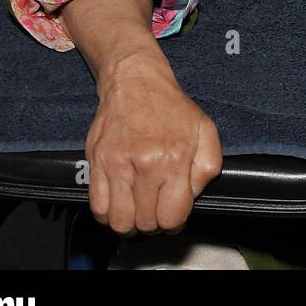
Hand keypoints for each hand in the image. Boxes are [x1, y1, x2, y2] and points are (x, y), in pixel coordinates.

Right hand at [86, 50, 222, 235]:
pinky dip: (108, 214)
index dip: (175, 223)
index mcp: (175, 159)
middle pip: (145, 222)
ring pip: (119, 221)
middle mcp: (145, 164)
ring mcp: (117, 164)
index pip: (172, 216)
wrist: (136, 82)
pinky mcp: (96, 162)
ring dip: (130, 223)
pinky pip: (97, 207)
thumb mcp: (206, 130)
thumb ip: (208, 166)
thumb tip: (193, 195)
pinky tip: (120, 203)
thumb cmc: (172, 108)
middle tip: (156, 209)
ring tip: (138, 209)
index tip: (174, 214)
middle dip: (154, 223)